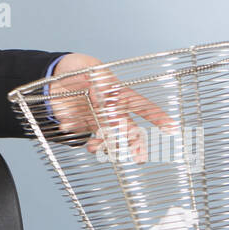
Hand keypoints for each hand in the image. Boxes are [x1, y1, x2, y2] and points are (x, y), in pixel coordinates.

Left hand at [45, 53, 176, 162]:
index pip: (144, 107)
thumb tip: (101, 98)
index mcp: (120, 96)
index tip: (173, 128)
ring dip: (105, 146)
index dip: (159, 117)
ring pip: (109, 139)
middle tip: (139, 158)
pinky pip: (83, 135)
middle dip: (136, 146)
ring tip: (94, 149)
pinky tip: (66, 125)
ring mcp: (98, 121)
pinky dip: (75, 132)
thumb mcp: (89, 71)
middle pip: (130, 131)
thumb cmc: (80, 71)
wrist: (55, 79)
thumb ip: (96, 85)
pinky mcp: (82, 127)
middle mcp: (112, 112)